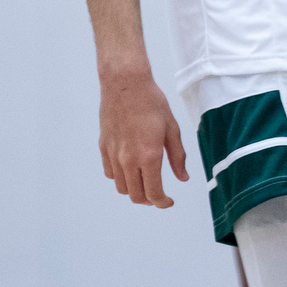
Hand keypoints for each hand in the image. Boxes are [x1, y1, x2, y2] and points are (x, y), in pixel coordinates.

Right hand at [98, 63, 189, 208]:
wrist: (126, 84)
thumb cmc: (152, 102)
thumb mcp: (172, 129)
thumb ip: (177, 157)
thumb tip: (182, 178)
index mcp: (149, 156)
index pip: (154, 193)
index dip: (162, 203)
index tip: (168, 201)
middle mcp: (128, 160)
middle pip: (136, 196)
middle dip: (149, 200)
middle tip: (158, 193)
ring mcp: (113, 155)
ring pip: (122, 187)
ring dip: (134, 190)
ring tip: (144, 181)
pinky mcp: (104, 147)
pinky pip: (110, 173)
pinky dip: (120, 177)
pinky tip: (129, 168)